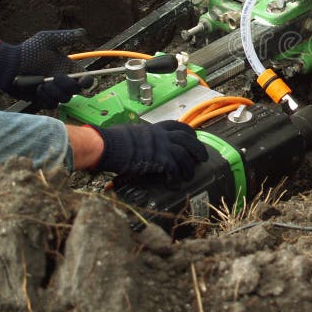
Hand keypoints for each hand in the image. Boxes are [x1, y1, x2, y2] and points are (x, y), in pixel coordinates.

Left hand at [0, 29, 89, 106]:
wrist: (8, 65)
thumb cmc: (27, 51)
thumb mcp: (46, 40)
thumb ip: (65, 37)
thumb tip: (83, 32)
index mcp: (68, 68)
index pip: (85, 78)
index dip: (87, 81)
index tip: (82, 80)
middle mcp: (63, 81)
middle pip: (76, 90)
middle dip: (67, 85)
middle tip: (55, 77)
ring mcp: (54, 91)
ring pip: (65, 98)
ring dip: (54, 91)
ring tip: (42, 83)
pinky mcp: (43, 100)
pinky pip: (52, 104)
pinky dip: (46, 98)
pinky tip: (37, 89)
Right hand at [93, 120, 208, 179]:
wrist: (108, 145)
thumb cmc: (114, 140)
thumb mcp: (132, 133)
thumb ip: (142, 137)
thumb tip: (140, 142)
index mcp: (156, 128)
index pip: (179, 126)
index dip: (190, 133)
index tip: (194, 138)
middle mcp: (162, 135)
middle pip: (188, 139)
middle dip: (198, 149)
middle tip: (203, 158)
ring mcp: (162, 147)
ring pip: (185, 155)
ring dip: (189, 167)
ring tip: (189, 176)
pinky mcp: (159, 160)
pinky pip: (174, 170)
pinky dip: (176, 178)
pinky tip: (175, 185)